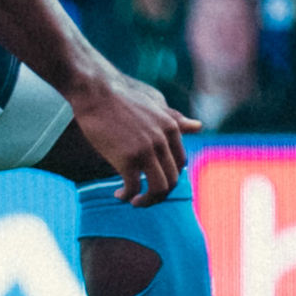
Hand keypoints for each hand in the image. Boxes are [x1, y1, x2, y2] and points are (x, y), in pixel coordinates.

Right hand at [65, 66, 196, 205]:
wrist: (96, 93)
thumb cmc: (121, 100)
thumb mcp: (154, 107)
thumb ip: (176, 120)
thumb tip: (199, 126)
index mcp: (172, 128)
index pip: (180, 163)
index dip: (169, 177)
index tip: (152, 180)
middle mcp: (163, 140)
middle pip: (173, 180)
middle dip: (159, 194)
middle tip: (144, 197)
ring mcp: (146, 150)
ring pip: (159, 189)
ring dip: (148, 201)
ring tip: (135, 201)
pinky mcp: (127, 158)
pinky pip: (134, 187)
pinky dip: (127, 196)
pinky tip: (119, 194)